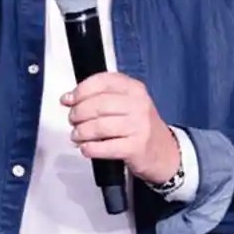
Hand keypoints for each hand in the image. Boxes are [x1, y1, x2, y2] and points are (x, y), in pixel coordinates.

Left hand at [62, 72, 179, 184]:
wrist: (164, 152)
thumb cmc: (139, 126)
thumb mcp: (127, 103)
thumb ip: (99, 97)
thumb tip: (68, 98)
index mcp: (134, 88)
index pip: (102, 81)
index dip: (81, 90)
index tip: (69, 99)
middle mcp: (138, 104)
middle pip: (98, 105)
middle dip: (78, 113)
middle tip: (73, 120)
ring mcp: (138, 126)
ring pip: (99, 126)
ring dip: (81, 132)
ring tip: (77, 135)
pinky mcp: (136, 147)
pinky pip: (105, 147)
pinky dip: (90, 148)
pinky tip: (87, 148)